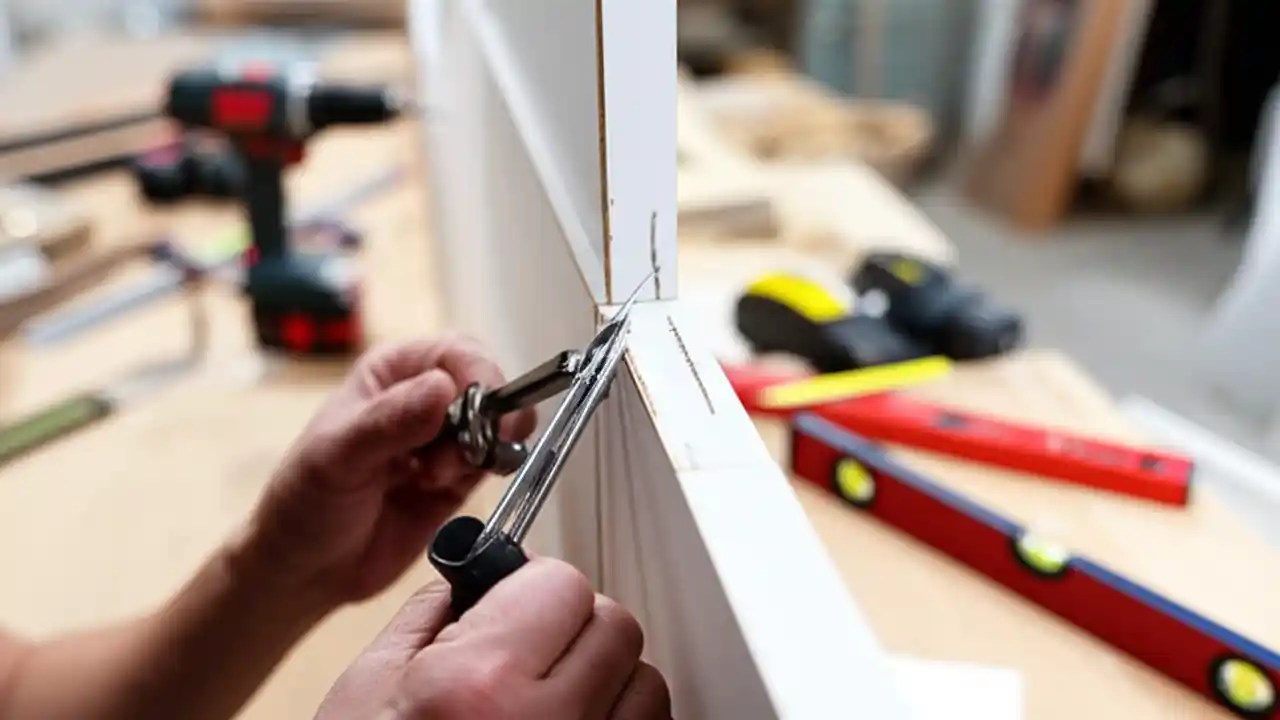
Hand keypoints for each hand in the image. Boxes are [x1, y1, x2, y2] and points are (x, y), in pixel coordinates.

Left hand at [232, 336, 536, 607]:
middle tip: (470, 451)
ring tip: (436, 479)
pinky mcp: (458, 480)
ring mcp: (445, 441)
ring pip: (499, 426)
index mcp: (392, 372)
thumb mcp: (337, 458)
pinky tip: (440, 490)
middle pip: (489, 385)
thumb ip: (390, 423)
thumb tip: (444, 388)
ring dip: (483, 451)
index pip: (456, 352)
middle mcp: (424, 398)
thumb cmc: (304, 503)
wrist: (305, 571)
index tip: (484, 406)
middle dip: (490, 417)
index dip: (479, 372)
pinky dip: (485, 473)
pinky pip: (495, 463)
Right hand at [315, 559, 671, 719]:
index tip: (514, 607)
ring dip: (605, 683)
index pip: (563, 584)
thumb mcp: (368, 691)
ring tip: (547, 707)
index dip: (533, 590)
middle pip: (614, 627)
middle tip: (528, 657)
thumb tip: (485, 573)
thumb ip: (432, 615)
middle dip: (572, 630)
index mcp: (480, 686)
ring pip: (645, 684)